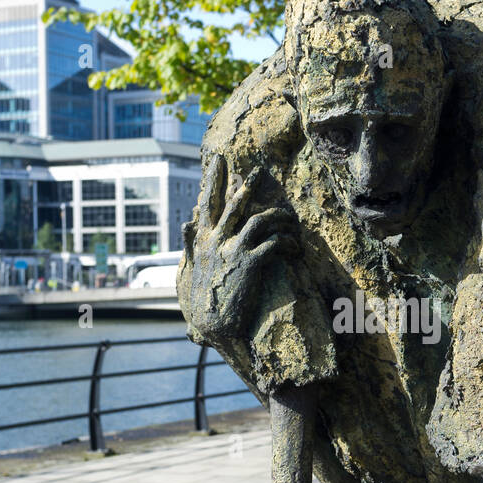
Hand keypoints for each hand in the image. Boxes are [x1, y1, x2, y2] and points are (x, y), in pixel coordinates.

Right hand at [182, 154, 299, 341]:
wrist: (213, 323)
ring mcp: (233, 250)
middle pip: (234, 204)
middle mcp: (216, 241)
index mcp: (203, 240)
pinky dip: (287, 241)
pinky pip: (273, 243)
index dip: (213, 179)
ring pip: (259, 220)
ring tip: (290, 219)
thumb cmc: (203, 299)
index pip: (207, 203)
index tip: (217, 160)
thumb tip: (186, 224)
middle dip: (247, 185)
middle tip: (258, 170)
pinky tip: (295, 248)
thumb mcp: (190, 268)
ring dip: (278, 217)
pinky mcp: (250, 263)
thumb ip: (190, 245)